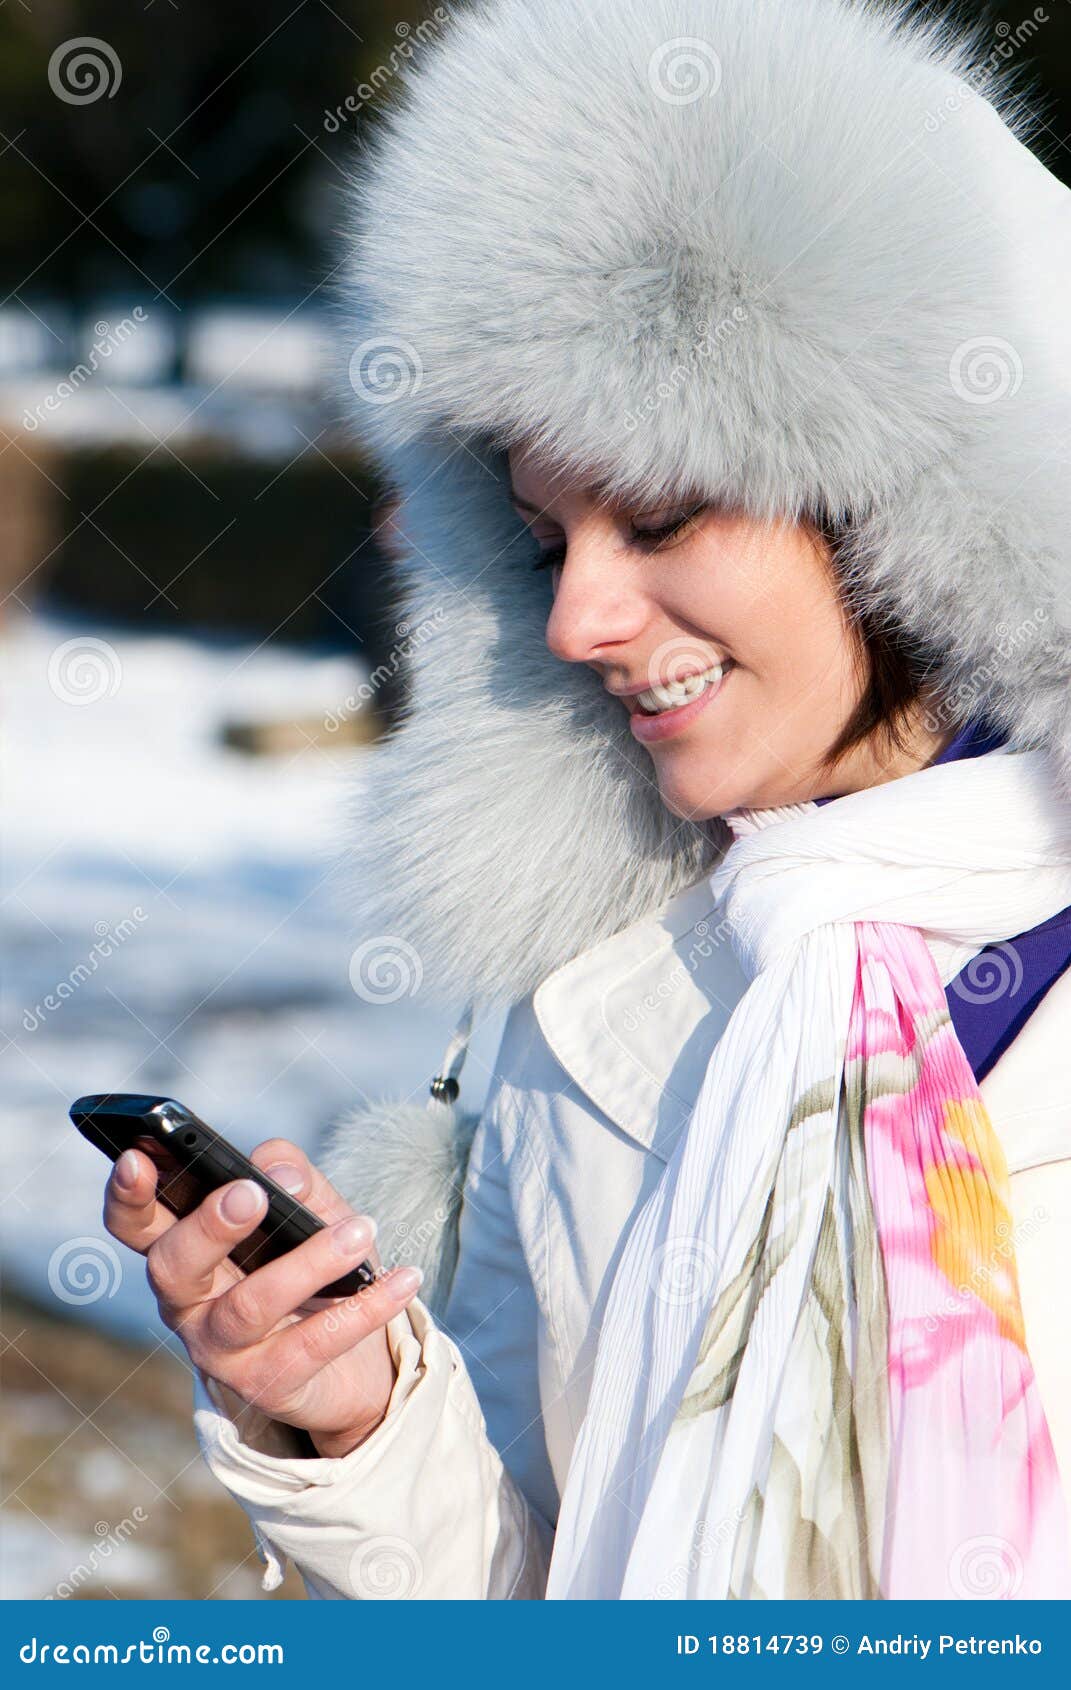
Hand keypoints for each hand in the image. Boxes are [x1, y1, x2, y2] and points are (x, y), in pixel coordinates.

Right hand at [103, 1137, 422, 1457]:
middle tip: (249, 1195)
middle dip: (209, 1227)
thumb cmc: (312, 1266)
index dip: (129, 1193)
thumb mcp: (305, 1207)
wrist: (354, 1362)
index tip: (137, 1156)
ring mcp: (221, 1348)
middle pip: (174, 1265)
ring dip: (308, 1263)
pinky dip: (365, 1307)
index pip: (136, 1223)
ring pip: (249, 1305)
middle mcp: (188, 1302)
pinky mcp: (268, 1383)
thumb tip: (281, 1176)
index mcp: (184, 1249)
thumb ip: (288, 1176)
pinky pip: (313, 1344)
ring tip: (359, 1232)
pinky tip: (403, 1278)